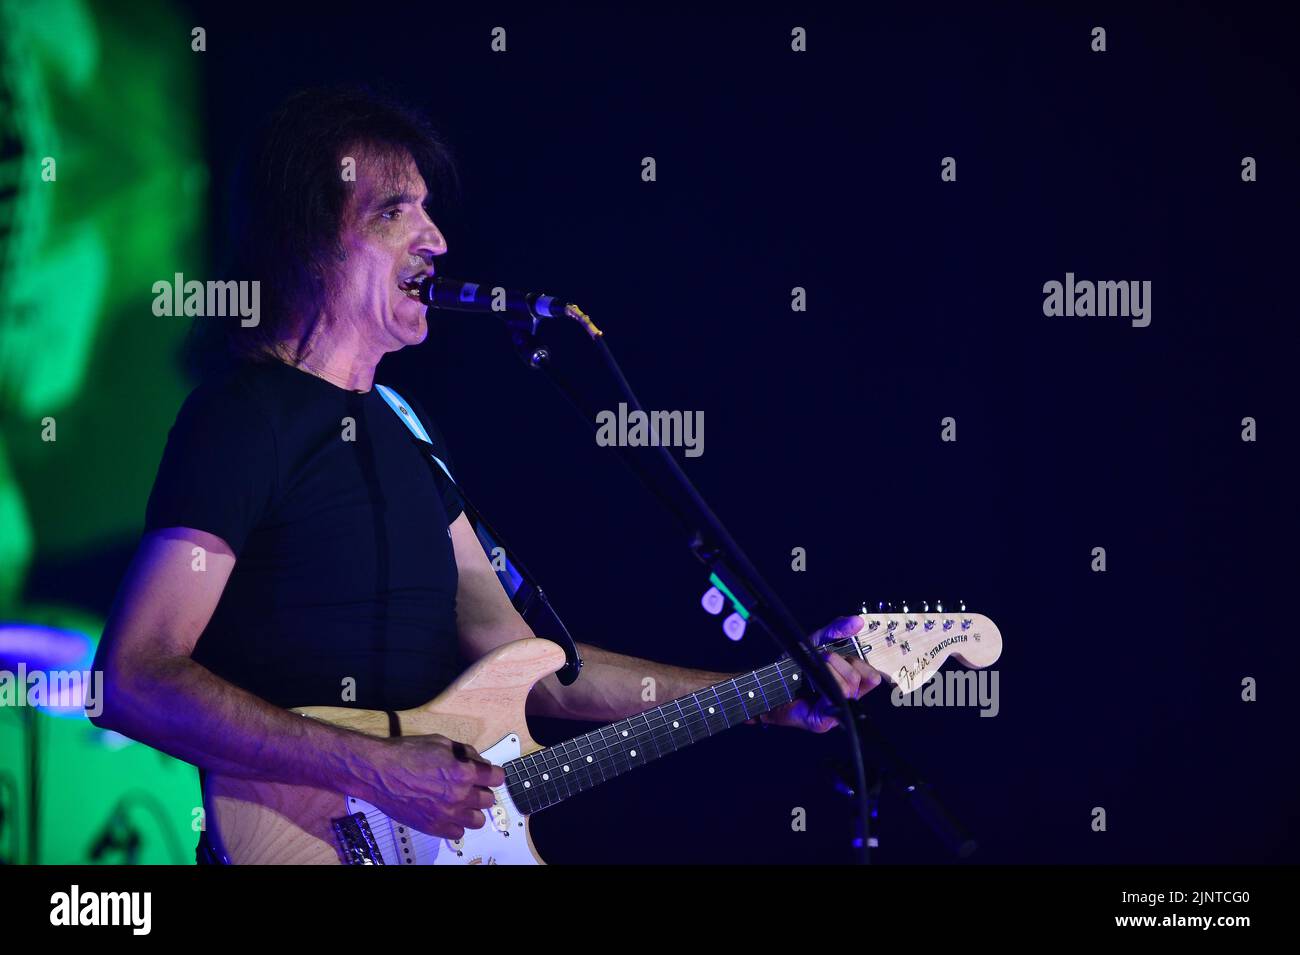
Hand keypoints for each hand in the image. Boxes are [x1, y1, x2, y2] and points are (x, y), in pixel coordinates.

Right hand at [361, 734, 505, 838]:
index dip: (492, 773)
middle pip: (489, 800)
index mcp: (463, 772)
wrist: (378, 772)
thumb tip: (479, 762)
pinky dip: (456, 824)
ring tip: (461, 802)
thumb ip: (465, 752)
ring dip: (473, 810)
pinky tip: (448, 813)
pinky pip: (458, 833)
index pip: (497, 777)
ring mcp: (446, 814)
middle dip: (482, 790)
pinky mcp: (433, 827)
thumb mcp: (441, 742)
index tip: (488, 773)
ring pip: (478, 820)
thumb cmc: (406, 753)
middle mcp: (459, 796)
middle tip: (471, 785)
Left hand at [752, 615, 882, 732]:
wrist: (769, 684)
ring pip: (849, 687)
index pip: (872, 677)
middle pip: (862, 678)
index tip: (842, 655)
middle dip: (841, 661)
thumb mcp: (818, 641)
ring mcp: (836, 713)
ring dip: (830, 669)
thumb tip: (858, 621)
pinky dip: (824, 684)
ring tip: (814, 667)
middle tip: (823, 658)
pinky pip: (835, 701)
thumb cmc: (794, 666)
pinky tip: (812, 681)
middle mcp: (847, 701)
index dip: (861, 663)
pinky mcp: (823, 723)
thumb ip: (837, 630)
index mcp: (850, 684)